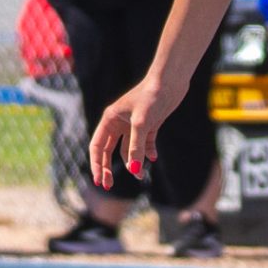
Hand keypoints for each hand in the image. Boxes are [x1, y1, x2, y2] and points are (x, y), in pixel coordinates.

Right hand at [87, 68, 190, 189]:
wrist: (171, 81)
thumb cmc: (152, 96)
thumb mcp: (142, 123)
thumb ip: (136, 148)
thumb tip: (134, 171)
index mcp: (110, 119)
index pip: (97, 146)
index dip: (96, 164)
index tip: (100, 181)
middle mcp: (119, 122)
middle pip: (109, 150)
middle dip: (108, 168)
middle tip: (109, 185)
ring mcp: (134, 124)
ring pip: (128, 149)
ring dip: (132, 162)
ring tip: (140, 176)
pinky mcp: (149, 125)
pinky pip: (144, 143)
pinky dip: (147, 152)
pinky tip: (153, 158)